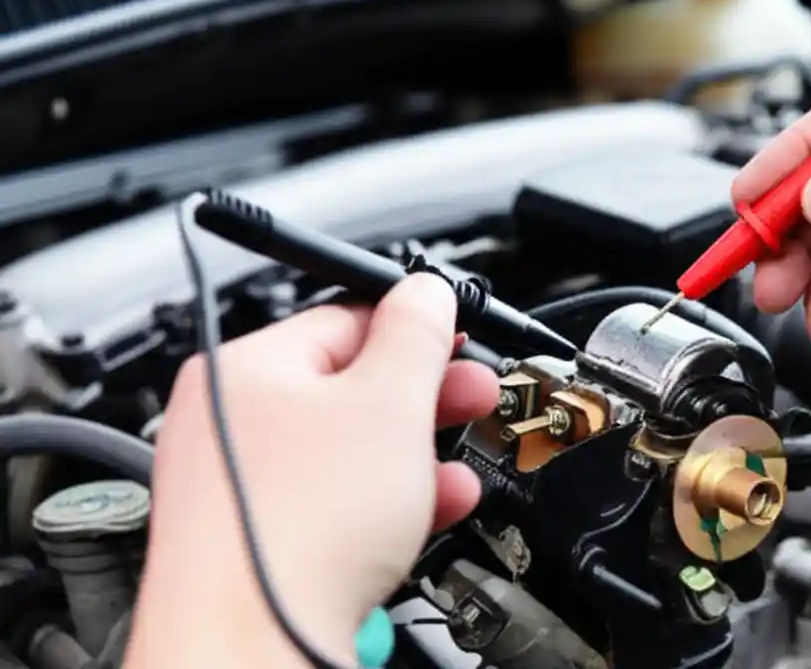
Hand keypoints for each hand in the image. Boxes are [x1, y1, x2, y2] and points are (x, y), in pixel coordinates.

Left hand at [127, 274, 497, 666]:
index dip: (416, 327)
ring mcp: (238, 489)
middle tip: (472, 399)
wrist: (251, 647)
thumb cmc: (299, 530)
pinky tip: (425, 514)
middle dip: (425, 397)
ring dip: (414, 457)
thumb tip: (425, 290)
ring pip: (345, 453)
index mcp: (244, 367)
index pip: (346, 318)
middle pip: (348, 387)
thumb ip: (416, 331)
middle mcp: (227, 423)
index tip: (459, 341)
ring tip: (457, 470)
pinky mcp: (255, 543)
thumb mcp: (389, 403)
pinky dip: (383, 503)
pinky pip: (330, 505)